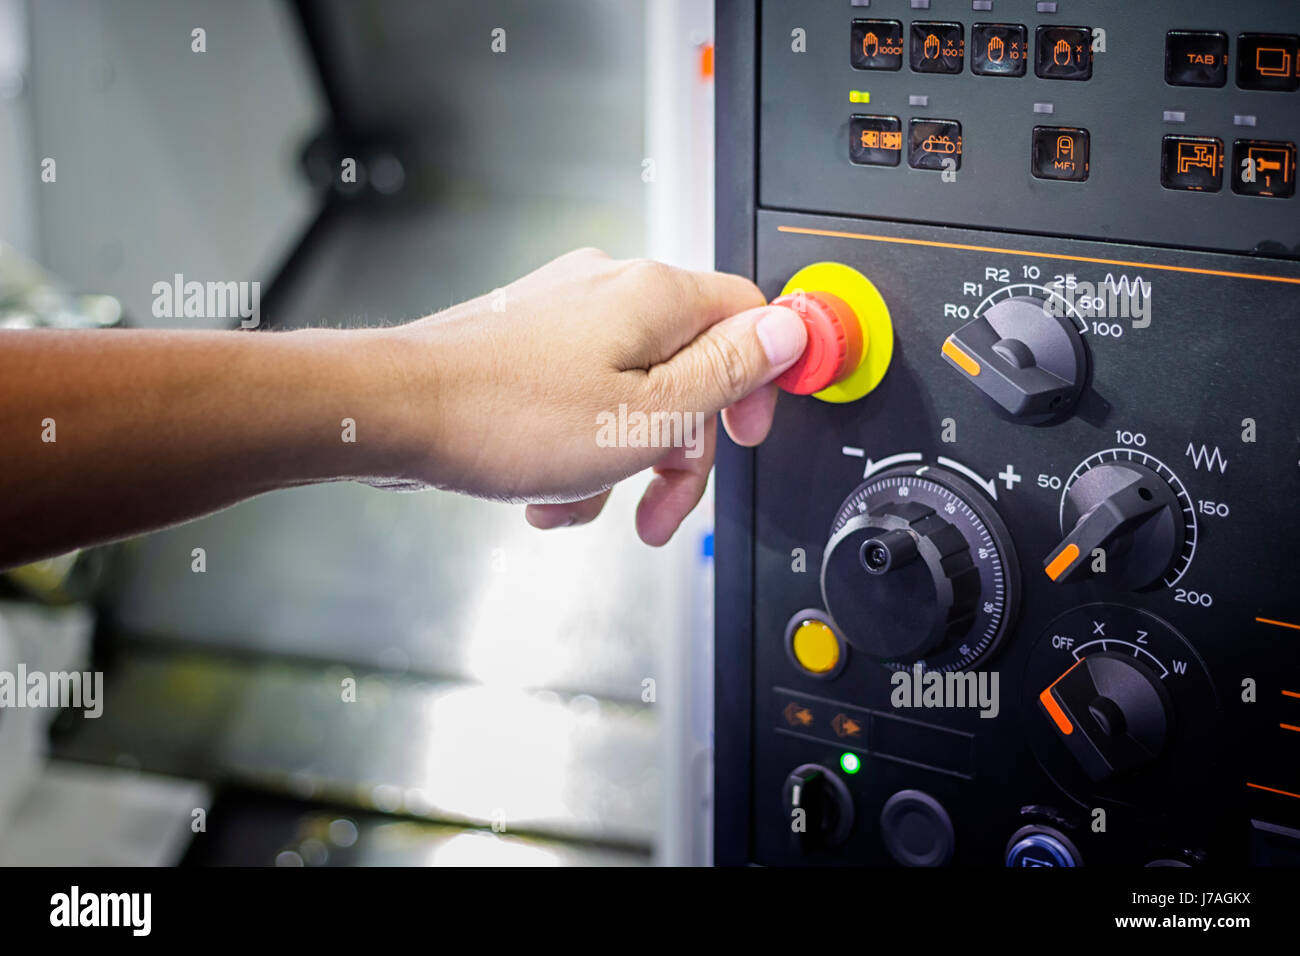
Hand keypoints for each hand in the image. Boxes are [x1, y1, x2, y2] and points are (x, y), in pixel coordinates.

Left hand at [379, 248, 806, 544]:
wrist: (391, 414)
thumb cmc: (505, 417)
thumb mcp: (648, 415)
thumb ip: (727, 374)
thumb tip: (791, 333)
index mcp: (655, 297)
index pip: (750, 317)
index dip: (762, 383)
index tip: (750, 434)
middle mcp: (611, 291)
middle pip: (689, 370)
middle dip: (679, 452)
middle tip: (660, 507)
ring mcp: (563, 316)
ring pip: (631, 397)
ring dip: (619, 463)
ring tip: (580, 502)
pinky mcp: (526, 345)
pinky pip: (580, 402)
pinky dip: (575, 452)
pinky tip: (545, 493)